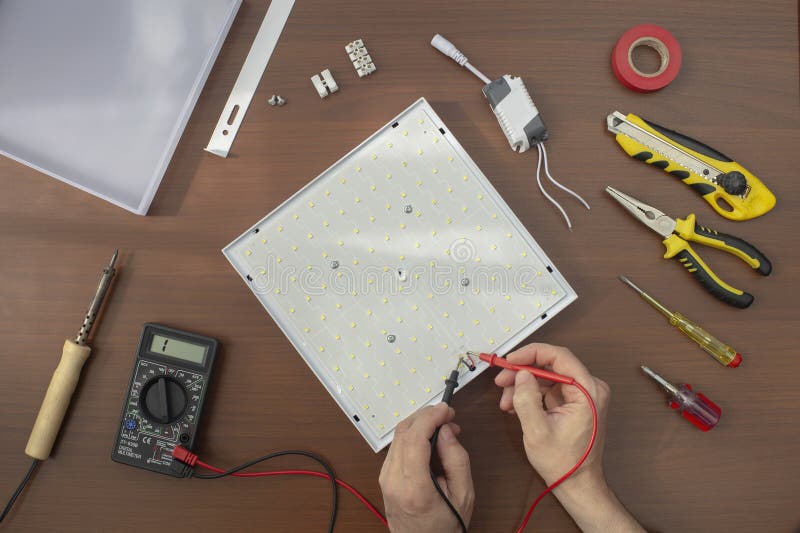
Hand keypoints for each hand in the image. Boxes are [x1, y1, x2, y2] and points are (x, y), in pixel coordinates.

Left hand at [379, 403, 473, 532]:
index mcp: (414, 487)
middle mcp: (393, 481)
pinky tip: (430, 439)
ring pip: (398, 437)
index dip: (430, 417)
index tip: (447, 409)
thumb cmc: (446, 525)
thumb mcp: (463, 494)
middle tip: (448, 415)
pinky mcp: (384, 477)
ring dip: (419, 424)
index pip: (414, 439)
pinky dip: (413, 436)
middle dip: (426, 416)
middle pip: (403, 433)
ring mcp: (385, 478)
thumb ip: (456, 459)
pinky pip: (396, 447)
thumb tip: (446, 430)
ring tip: (443, 428)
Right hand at [494, 343, 642, 532]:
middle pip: (551, 364)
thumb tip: (521, 374)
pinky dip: (530, 394)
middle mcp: (590, 388)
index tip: (510, 360)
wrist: (577, 484)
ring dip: (524, 385)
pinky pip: (548, 388)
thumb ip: (527, 399)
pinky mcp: (574, 402)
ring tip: (506, 401)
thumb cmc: (564, 463)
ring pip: (547, 376)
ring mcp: (582, 395)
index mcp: (589, 392)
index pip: (559, 356)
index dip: (531, 353)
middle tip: (502, 380)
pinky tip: (515, 405)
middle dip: (523, 371)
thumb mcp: (538, 431)